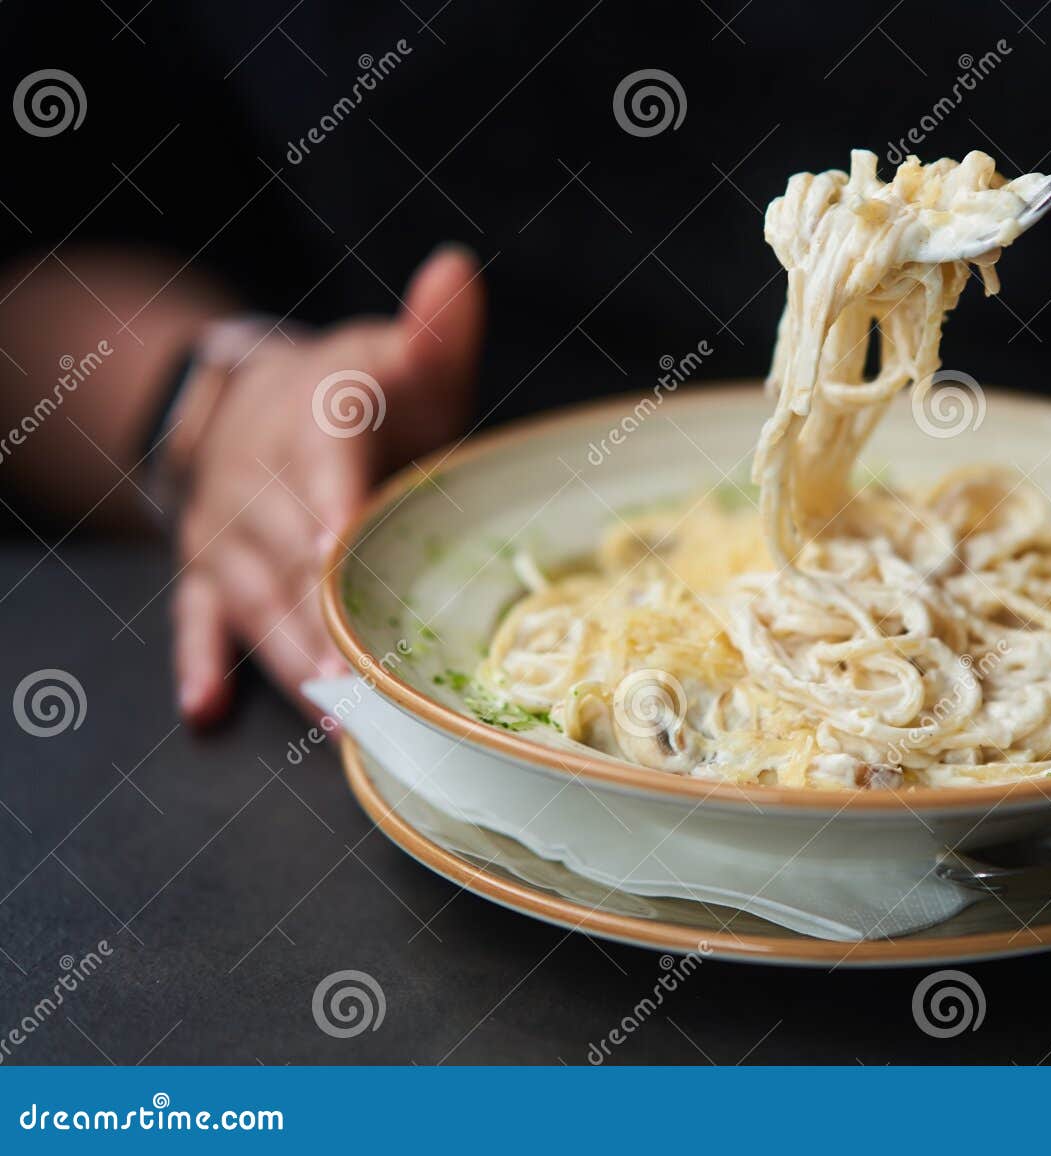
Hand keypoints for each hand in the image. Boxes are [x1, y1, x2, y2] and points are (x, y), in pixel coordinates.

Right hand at [172, 246, 484, 725]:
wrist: (259, 400)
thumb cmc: (360, 395)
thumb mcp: (400, 358)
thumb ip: (434, 331)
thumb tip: (455, 270)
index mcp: (314, 419)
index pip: (323, 461)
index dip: (330, 505)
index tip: (337, 549)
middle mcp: (259, 476)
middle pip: (287, 549)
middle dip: (321, 613)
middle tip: (360, 676)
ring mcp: (225, 528)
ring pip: (252, 595)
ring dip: (287, 654)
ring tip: (331, 709)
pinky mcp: (203, 567)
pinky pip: (196, 616)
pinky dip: (199, 660)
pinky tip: (208, 706)